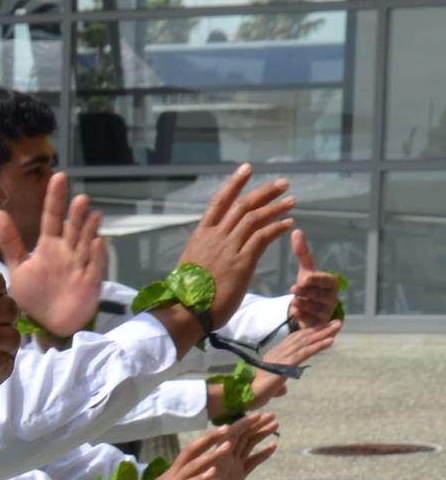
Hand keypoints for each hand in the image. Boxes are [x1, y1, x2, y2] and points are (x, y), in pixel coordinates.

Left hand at [0, 174, 104, 337]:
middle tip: (80, 199)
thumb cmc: (37, 295)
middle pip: (72, 228)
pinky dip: (97, 256)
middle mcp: (67, 252)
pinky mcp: (90, 285)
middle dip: (77, 215)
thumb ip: (9, 242)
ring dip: (89, 230)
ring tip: (91, 214)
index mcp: (49, 246)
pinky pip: (94, 269)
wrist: (49, 326)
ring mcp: (81, 267)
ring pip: (86, 244)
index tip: (59, 175)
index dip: (55, 198)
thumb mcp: (18, 267)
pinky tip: (97, 242)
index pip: (52, 217)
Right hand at [135, 427, 239, 479]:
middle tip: (227, 428)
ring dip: (210, 456)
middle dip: (209, 439)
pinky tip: (213, 473)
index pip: (189, 452)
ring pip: (192, 466)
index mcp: (172, 474)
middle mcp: (172, 475)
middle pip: (191, 451)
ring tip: (228, 447)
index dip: (204, 440)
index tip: (220, 431)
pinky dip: (201, 479)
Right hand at [172, 166, 294, 331]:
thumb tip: (212, 246)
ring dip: (276, 207)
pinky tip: (288, 223)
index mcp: (201, 235)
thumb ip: (206, 250)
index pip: (220, 201)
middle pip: (242, 206)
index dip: (234, 183)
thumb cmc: (188, 293)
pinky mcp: (242, 263)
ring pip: (255, 218)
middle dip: (264, 192)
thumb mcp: (192, 263)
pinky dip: (277, 228)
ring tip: (291, 201)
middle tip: (282, 183)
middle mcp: (215, 237)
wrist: (187, 310)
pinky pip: (262, 238)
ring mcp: (229, 248)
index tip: (247, 168)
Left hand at [218, 406, 279, 479]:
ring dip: (261, 434)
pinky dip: (262, 454)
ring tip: (276, 424)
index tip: (256, 416)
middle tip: (272, 415)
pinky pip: (252, 461)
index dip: (242, 425)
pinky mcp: (238, 475)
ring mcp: (233, 464)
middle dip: (256, 425)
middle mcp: (226, 456)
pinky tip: (273, 446)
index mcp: (216, 456)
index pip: (230, 436)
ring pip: (249, 445)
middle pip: (243, 436)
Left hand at [288, 227, 342, 332]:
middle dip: (307, 292)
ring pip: (316, 309)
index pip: (327, 280)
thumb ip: (302, 252)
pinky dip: (302, 317)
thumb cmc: (309, 286)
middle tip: (294, 289)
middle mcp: (332, 298)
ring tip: (294, 301)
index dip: (317, 279)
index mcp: (331, 283)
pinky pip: (311, 322)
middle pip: (321, 295)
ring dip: (304, 304)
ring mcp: (327, 313)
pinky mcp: (319, 326)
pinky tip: (295, 313)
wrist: (309, 309)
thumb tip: (296, 230)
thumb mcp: (306, 269)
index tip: (304, 278)